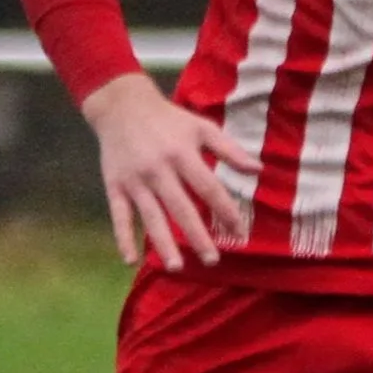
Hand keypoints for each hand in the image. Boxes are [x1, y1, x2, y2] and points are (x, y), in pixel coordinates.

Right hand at [82, 72, 250, 269]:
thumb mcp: (201, 128)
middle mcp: (159, 169)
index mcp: (183, 154)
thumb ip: (229, 150)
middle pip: (181, 208)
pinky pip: (119, 215)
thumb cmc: (169, 119)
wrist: (121, 105)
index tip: (239, 234)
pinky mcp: (114, 186)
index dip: (226, 212)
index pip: (209, 189)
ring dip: (163, 243)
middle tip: (212, 261)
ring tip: (177, 267)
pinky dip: (123, 238)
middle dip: (197, 236)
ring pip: (151, 216)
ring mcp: (135, 180)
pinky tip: (130, 261)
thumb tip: (258, 170)